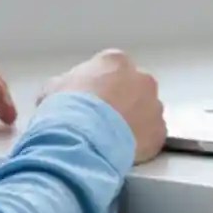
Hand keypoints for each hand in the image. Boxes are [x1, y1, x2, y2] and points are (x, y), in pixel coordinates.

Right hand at [40, 49, 166, 163]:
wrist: (82, 139)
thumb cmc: (68, 110)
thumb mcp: (53, 87)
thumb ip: (65, 84)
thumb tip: (61, 92)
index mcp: (115, 61)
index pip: (112, 69)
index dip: (101, 86)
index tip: (92, 100)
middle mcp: (141, 79)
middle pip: (135, 88)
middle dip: (123, 102)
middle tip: (102, 120)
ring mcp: (153, 105)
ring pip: (147, 111)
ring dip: (134, 122)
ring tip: (111, 138)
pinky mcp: (159, 131)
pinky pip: (152, 135)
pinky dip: (141, 143)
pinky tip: (123, 150)